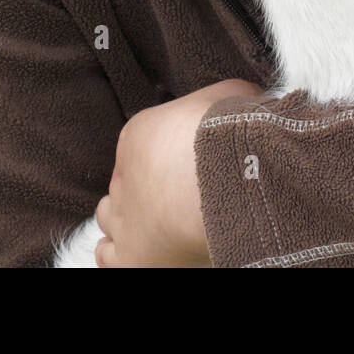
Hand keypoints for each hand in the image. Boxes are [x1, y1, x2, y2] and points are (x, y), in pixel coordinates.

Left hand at [93, 78, 264, 266]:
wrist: (228, 177)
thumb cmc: (229, 135)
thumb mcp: (233, 96)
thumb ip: (231, 98)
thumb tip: (246, 101)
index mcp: (139, 135)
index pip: (143, 145)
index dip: (165, 154)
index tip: (187, 159)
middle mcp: (123, 176)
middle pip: (127, 181)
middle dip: (147, 185)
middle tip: (175, 192)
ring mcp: (123, 217)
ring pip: (108, 215)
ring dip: (127, 216)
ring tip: (152, 221)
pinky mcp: (129, 257)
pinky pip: (107, 256)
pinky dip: (117, 252)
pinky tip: (139, 249)